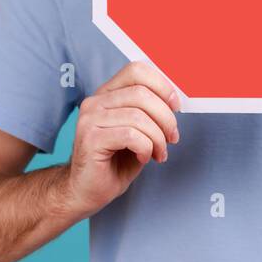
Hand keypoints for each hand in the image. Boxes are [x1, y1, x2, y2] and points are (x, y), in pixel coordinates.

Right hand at [65, 61, 181, 217]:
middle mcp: (95, 102)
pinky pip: (131, 135)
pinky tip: (143, 157)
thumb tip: (175, 101)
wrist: (86, 191)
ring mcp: (90, 119)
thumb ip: (150, 112)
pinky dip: (146, 148)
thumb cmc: (114, 162)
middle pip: (142, 93)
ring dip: (158, 138)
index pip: (136, 70)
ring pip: (139, 116)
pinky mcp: (91, 138)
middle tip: (172, 138)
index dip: (162, 85)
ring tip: (159, 153)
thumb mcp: (138, 131)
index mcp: (107, 94)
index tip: (175, 106)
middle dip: (165, 117)